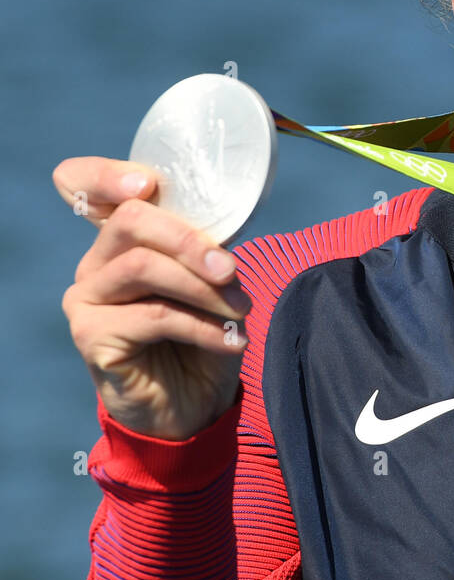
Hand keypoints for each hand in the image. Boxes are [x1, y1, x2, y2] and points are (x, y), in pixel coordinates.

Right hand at [54, 157, 250, 439]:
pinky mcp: (91, 335)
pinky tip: (232, 341)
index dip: (107, 174)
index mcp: (121, 239)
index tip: (148, 183)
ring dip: (203, 287)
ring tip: (241, 310)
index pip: (85, 185)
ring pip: (144, 266)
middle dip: (191, 241)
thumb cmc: (203, 335)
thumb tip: (225, 234)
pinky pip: (153, 316)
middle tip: (232, 270)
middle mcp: (95, 262)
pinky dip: (203, 325)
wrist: (193, 405)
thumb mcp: (212, 284)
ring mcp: (86, 298)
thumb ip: (207, 249)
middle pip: (131, 221)